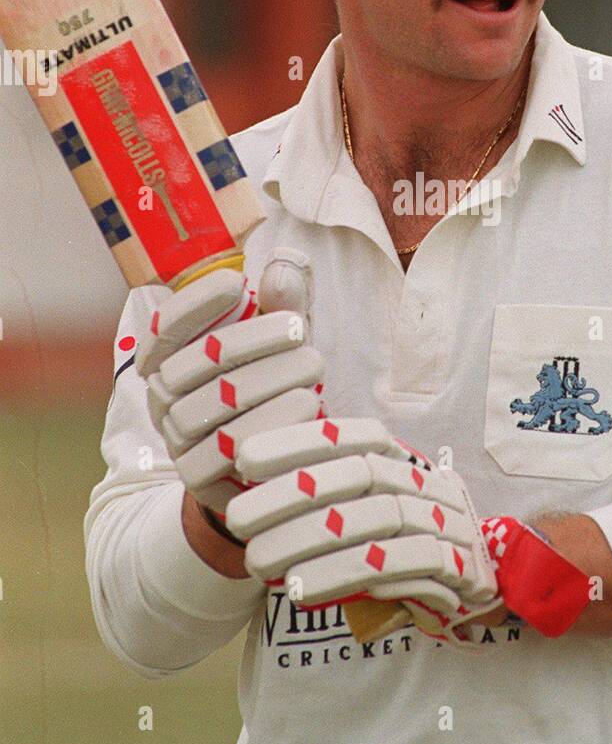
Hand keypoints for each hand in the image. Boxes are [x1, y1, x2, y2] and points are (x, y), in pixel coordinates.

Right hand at [135, 250, 324, 514]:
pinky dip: (268, 426)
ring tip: (315, 369)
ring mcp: (176, 438)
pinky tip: (308, 408)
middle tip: (300, 331)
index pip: (166, 325)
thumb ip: (283, 303)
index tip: (236, 282)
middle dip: (250, 341)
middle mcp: (163, 396)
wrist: (272, 458)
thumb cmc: (276, 382)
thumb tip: (284, 267)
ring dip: (266, 383)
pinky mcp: (198, 476)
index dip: (194, 302)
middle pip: (193, 364)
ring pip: (208, 407)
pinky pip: (223, 453)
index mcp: (172, 356)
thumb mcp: (283, 339)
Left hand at [225, 418, 502, 644]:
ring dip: (310, 540)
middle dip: (292, 493)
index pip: (348, 437)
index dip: (298, 441)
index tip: (244, 457)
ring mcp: (443, 520)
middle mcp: (422, 480)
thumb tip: (247, 492)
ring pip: (374, 518)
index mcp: (397, 457)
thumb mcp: (364, 508)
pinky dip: (344, 574)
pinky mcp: (454, 565)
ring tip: (257, 559)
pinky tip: (301, 589)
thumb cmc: (400, 540)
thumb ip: (323, 495)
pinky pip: (398, 564)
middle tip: (236, 517)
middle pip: (357, 474)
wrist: (478, 576)